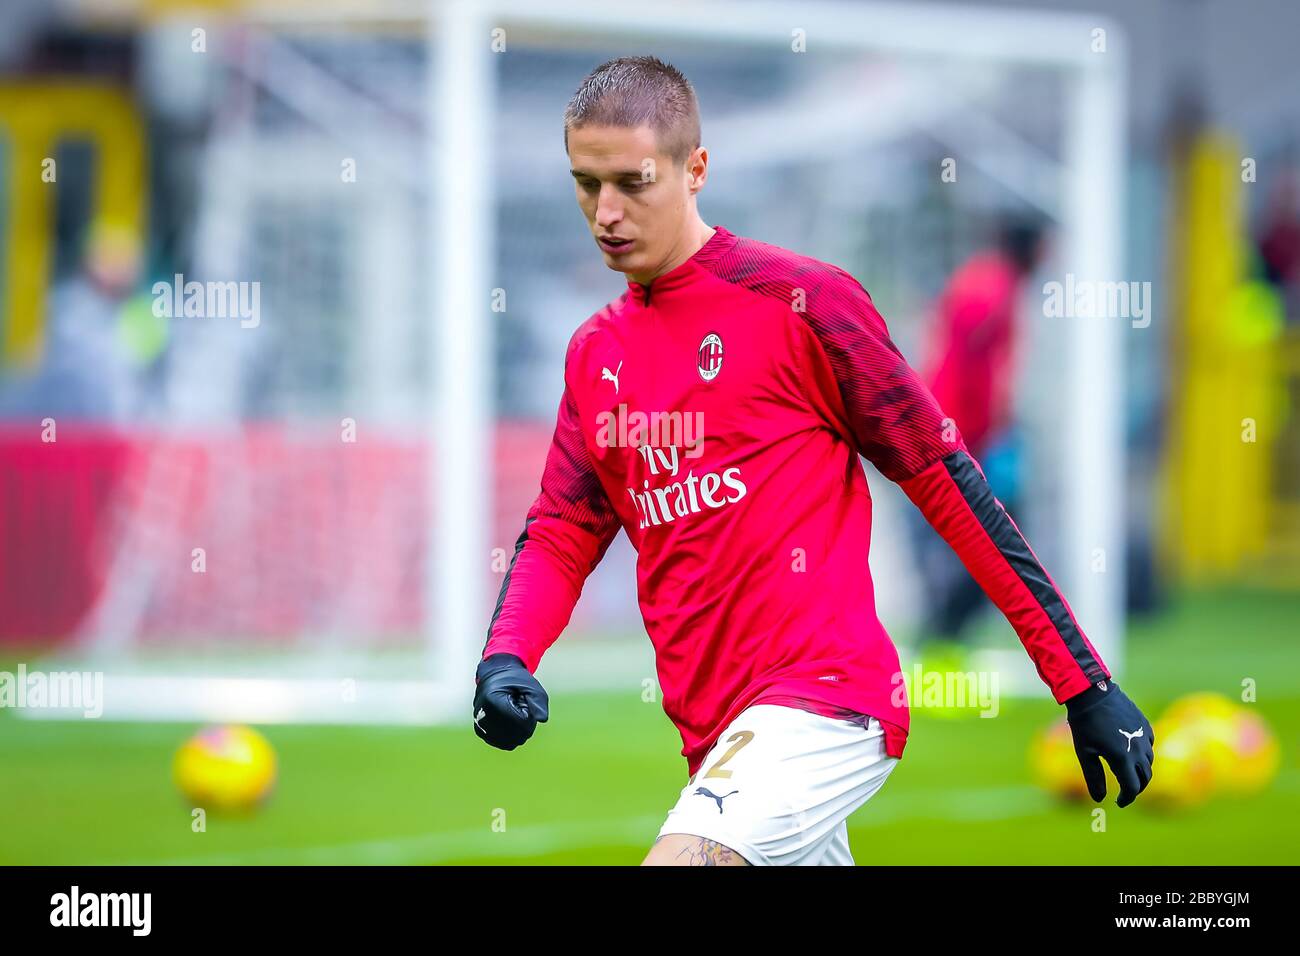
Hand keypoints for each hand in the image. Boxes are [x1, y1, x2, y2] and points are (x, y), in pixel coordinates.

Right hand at [472, 653, 548, 749]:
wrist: (494, 676)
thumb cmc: (514, 680)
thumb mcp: (531, 686)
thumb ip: (538, 701)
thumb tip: (542, 719)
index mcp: (494, 702)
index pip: (522, 723)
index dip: (529, 714)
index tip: (522, 701)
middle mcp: (483, 716)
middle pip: (517, 736)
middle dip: (524, 724)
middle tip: (518, 707)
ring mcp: (480, 725)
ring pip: (511, 743)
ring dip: (518, 731)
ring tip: (512, 713)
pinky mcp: (480, 732)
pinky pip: (503, 743)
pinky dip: (511, 736)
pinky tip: (508, 721)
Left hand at [1065, 680, 1154, 807]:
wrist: (1092, 692)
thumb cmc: (1084, 723)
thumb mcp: (1085, 752)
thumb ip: (1094, 777)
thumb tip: (1099, 800)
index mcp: (1123, 758)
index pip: (1132, 788)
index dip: (1126, 798)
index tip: (1118, 802)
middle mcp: (1138, 749)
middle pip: (1145, 778)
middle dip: (1136, 788)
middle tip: (1125, 791)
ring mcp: (1144, 736)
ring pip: (1149, 762)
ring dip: (1140, 771)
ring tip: (1126, 773)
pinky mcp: (1145, 725)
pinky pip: (1149, 745)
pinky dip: (1143, 754)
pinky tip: (1131, 752)